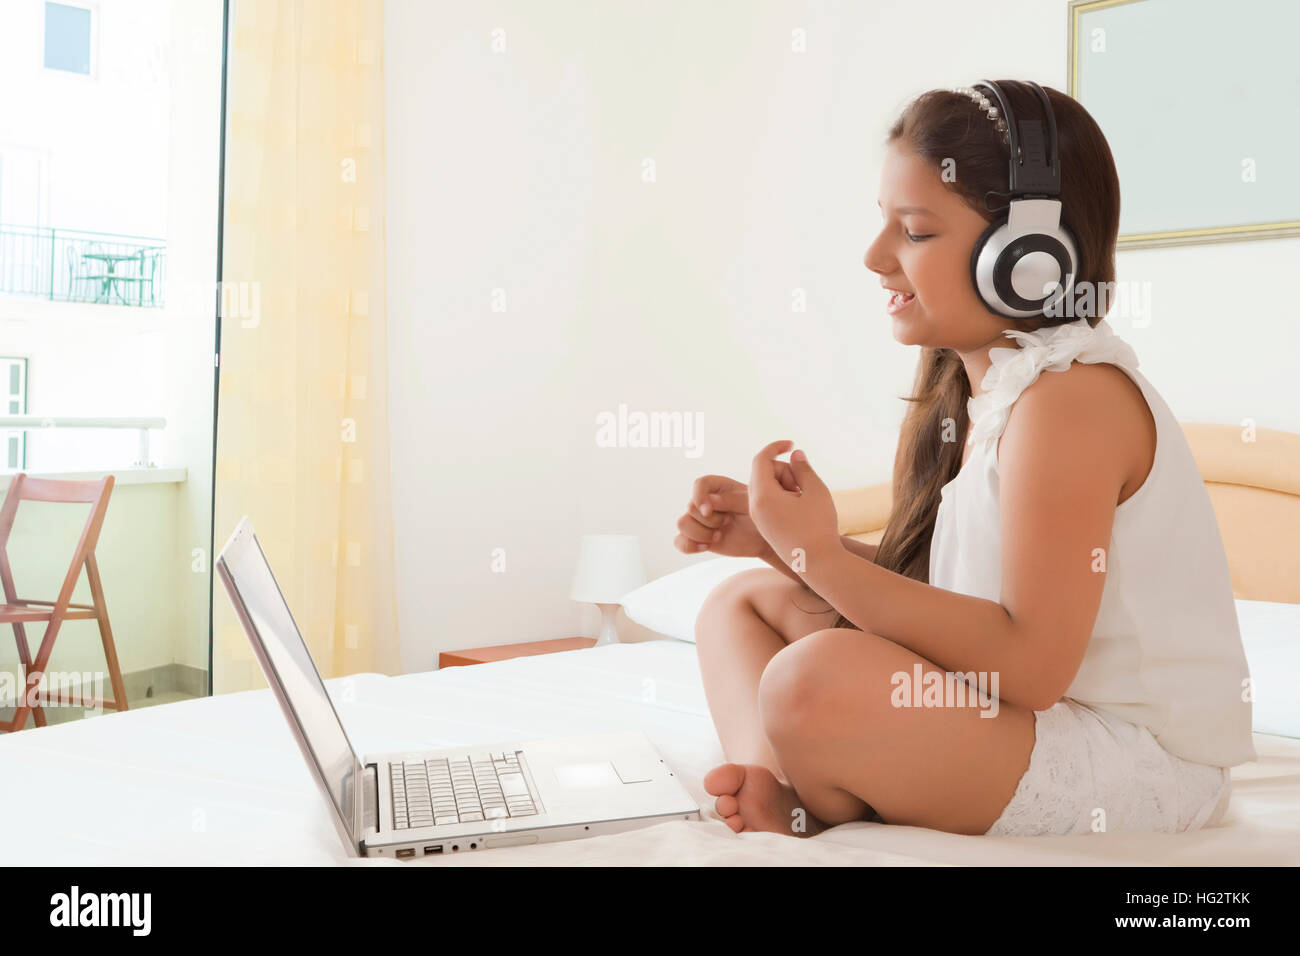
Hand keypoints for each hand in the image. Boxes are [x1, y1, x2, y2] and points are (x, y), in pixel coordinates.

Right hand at [675, 475, 771, 556]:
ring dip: (700, 533)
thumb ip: (731, 500)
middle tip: (728, 522)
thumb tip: (708, 503)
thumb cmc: (759, 515)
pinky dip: (688, 546)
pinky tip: (706, 547)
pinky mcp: (696, 537)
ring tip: (719, 536)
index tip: (709, 510)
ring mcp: (698, 520)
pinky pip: (679, 541)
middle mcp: (704, 501)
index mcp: (717, 487)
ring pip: (682, 524)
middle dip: (709, 520)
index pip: (699, 485)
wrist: (762, 538)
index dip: (699, 497)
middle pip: (690, 508)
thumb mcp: (751, 504)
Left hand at [748, 440, 842, 572]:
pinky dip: (782, 498)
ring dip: (784, 485)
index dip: (776, 447)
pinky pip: (768, 503)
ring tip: (804, 498)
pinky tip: (801, 507)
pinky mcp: (765, 528)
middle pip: (762, 474)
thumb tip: (794, 455)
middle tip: (803, 484)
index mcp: (762, 496)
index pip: (761, 460)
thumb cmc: (819, 526)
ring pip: (765, 489)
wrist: (818, 564)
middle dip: (783, 470)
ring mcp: (758, 519)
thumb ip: (803, 468)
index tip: (793, 444)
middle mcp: (754, 508)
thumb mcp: (815, 490)